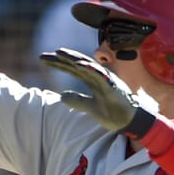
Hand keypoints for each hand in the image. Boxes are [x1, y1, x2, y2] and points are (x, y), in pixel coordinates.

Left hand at [38, 48, 155, 135]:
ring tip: (58, 53)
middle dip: (59, 59)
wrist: (131, 122)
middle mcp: (98, 77)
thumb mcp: (91, 107)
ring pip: (87, 66)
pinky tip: (79, 64)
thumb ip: (78, 100)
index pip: (72, 69)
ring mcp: (106, 80)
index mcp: (93, 80)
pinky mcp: (113, 87)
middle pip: (76, 64)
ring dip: (73, 58)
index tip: (43, 59)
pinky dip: (90, 69)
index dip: (58, 64)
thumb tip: (62, 96)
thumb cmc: (114, 113)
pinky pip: (101, 76)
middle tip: (42, 56)